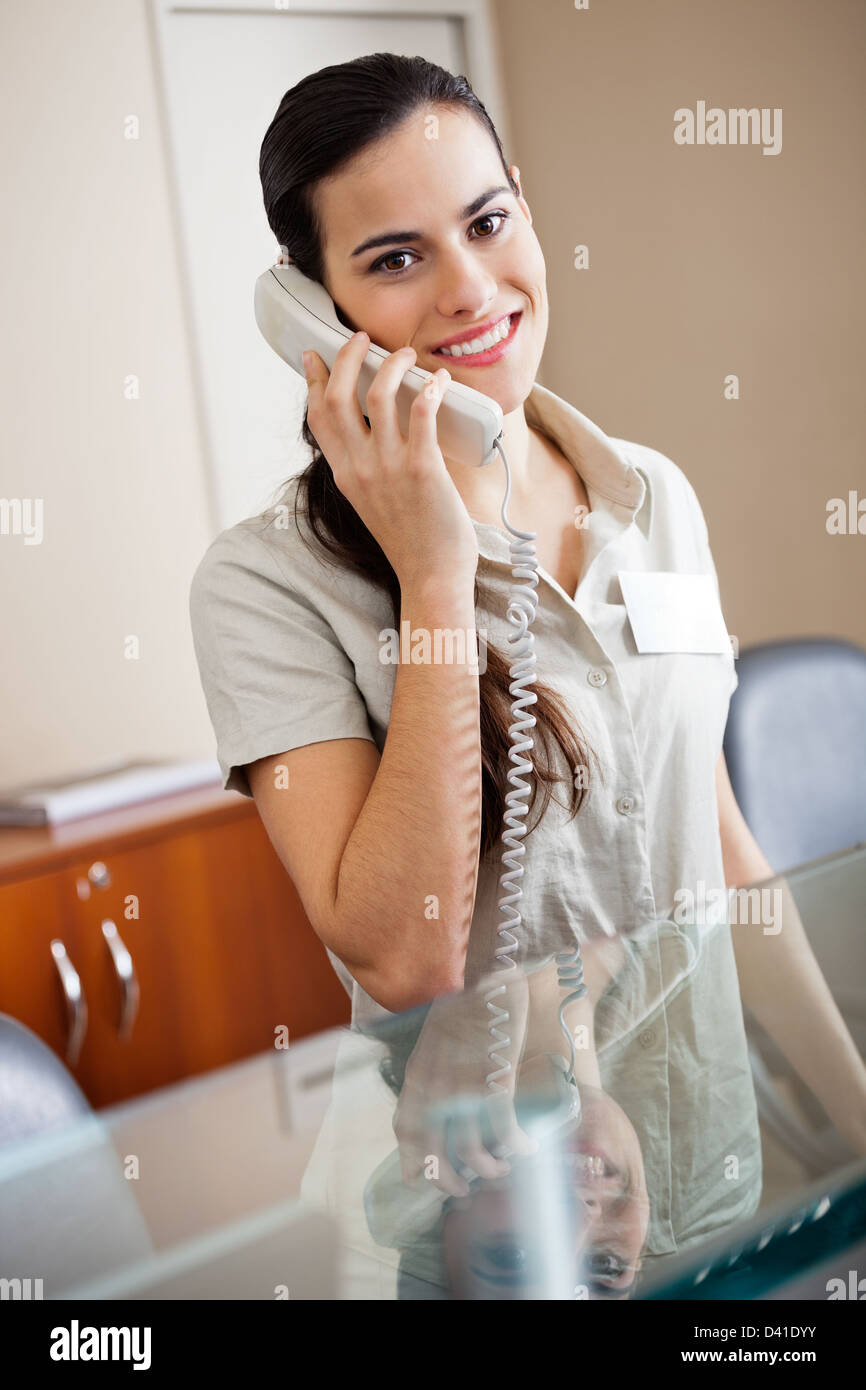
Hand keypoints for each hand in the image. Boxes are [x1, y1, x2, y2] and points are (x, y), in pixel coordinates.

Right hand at [303, 334, 478, 591]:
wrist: (432, 576)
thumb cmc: (411, 541)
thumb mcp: (373, 502)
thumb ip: (366, 469)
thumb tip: (373, 435)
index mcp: (345, 474)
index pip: (318, 417)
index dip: (314, 380)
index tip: (316, 355)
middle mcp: (360, 468)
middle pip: (338, 396)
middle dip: (346, 357)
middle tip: (361, 338)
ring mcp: (389, 467)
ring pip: (378, 395)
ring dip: (392, 364)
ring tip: (407, 353)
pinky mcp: (422, 469)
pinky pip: (421, 413)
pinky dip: (431, 388)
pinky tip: (440, 380)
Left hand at [392, 974, 536, 1197]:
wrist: (493, 972)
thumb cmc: (468, 1003)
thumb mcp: (435, 1037)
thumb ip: (432, 1072)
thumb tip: (436, 1104)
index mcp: (418, 1074)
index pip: (405, 1130)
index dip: (412, 1161)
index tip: (419, 1178)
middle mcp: (436, 1086)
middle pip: (436, 1153)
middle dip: (450, 1181)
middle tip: (465, 1188)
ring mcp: (466, 1086)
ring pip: (473, 1151)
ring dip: (490, 1169)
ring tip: (502, 1167)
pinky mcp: (497, 1081)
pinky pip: (505, 1130)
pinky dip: (517, 1147)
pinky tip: (526, 1147)